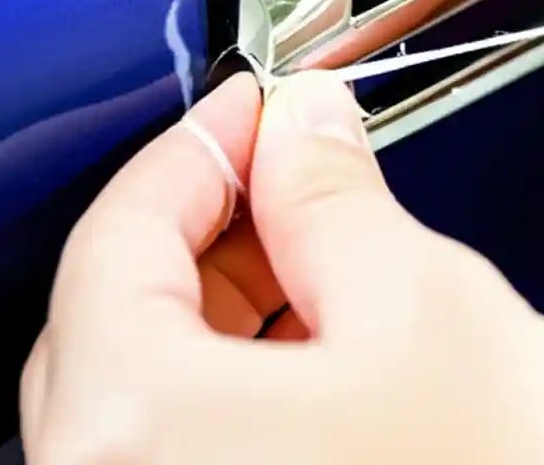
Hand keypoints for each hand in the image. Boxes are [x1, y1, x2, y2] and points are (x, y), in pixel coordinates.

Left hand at [20, 72, 543, 463]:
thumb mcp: (429, 310)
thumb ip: (332, 200)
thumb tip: (300, 133)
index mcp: (140, 434)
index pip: (113, 241)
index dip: (193, 152)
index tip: (248, 112)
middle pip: (113, 318)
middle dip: (206, 227)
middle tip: (287, 170)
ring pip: (149, 392)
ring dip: (222, 306)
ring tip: (317, 259)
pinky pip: (185, 454)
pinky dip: (236, 387)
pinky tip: (312, 353)